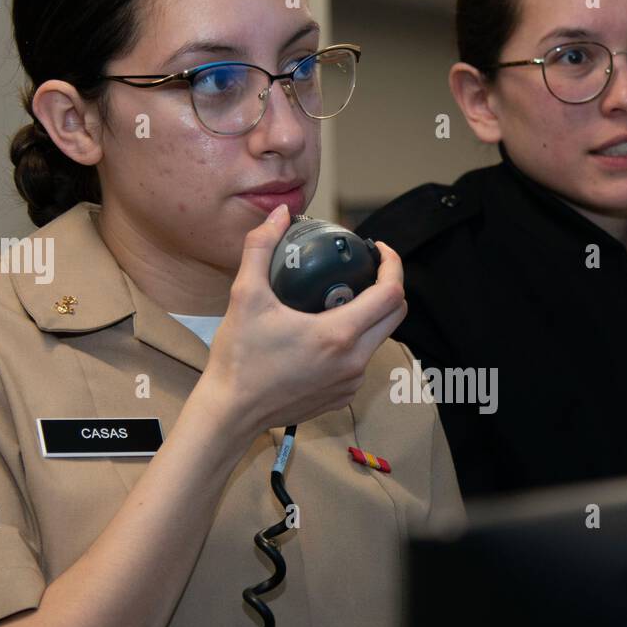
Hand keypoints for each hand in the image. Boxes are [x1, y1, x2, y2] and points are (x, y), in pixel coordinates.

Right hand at [201, 204, 407, 432]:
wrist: (231, 412)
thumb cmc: (239, 358)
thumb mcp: (245, 296)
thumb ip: (261, 248)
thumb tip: (278, 214)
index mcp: (339, 335)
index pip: (391, 293)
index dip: (393, 265)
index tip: (380, 250)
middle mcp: (353, 361)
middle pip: (395, 316)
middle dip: (389, 287)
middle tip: (367, 270)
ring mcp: (350, 383)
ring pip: (379, 339)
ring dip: (370, 316)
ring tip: (343, 297)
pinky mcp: (342, 397)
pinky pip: (361, 362)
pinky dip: (354, 343)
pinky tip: (327, 333)